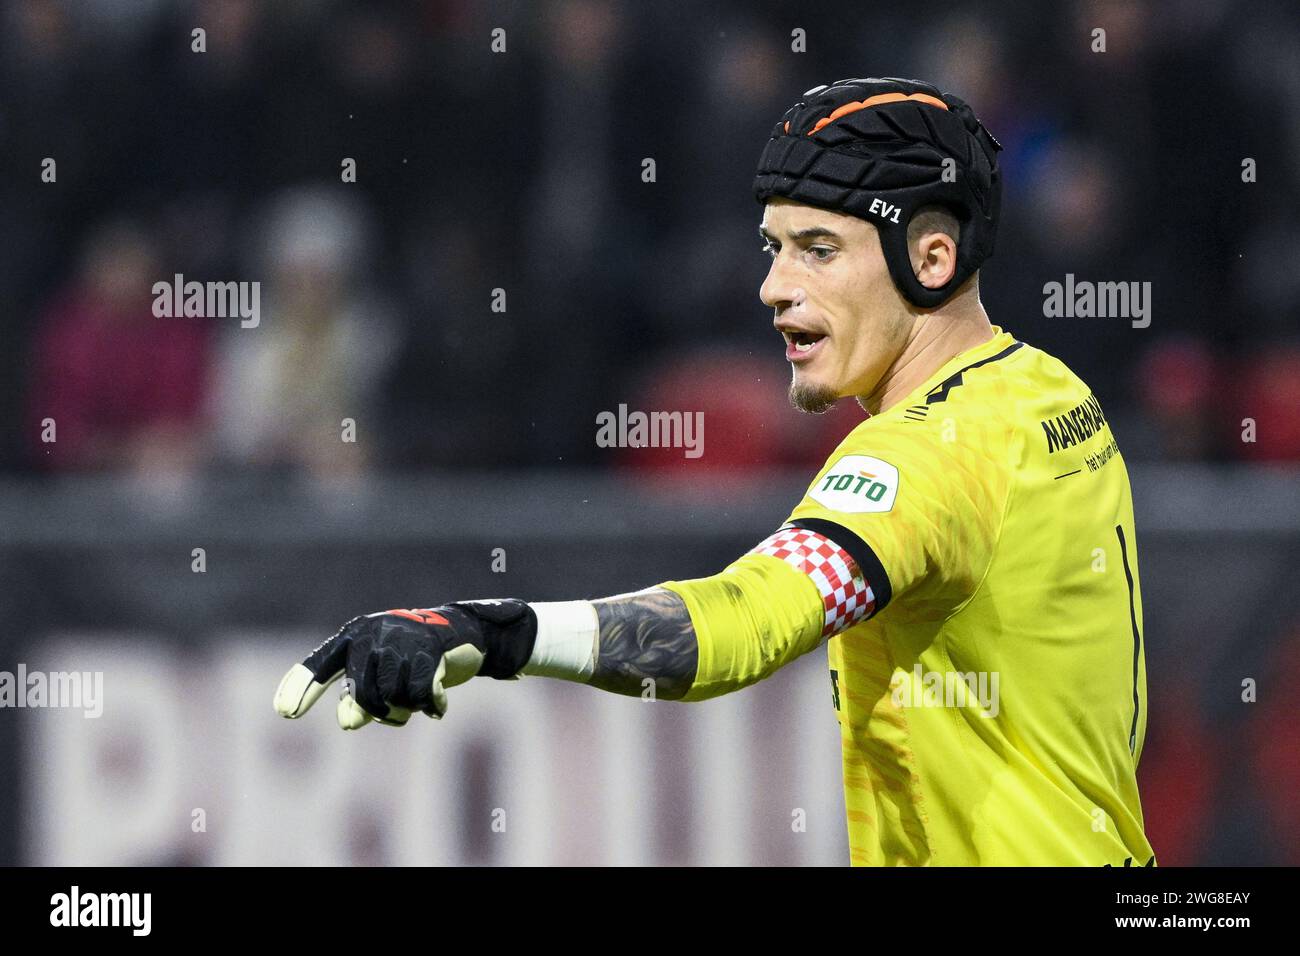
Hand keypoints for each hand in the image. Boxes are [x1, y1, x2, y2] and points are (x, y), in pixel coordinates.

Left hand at [273, 599, 536, 729]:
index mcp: (353, 636)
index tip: (285, 713)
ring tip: (418, 703)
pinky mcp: (430, 648)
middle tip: (391, 715)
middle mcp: (373, 633)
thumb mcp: (382, 676)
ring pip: (393, 696)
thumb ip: (360, 700)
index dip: (303, 688)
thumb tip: (348, 723)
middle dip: (377, 712)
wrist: (461, 632)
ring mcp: (402, 639)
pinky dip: (431, 705)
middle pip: (362, 693)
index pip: (321, 664)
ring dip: (407, 709)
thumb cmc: (410, 658)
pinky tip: (438, 709)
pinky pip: (421, 692)